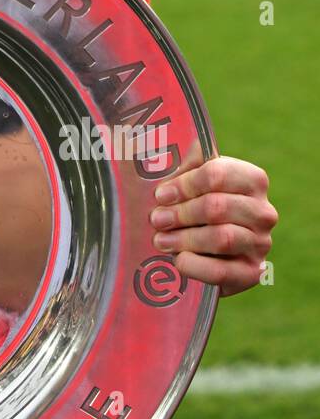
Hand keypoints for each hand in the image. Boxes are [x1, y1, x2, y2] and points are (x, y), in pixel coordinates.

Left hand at [149, 155, 277, 296]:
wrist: (212, 252)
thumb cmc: (197, 206)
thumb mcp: (193, 181)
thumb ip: (189, 163)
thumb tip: (175, 145)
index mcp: (252, 179)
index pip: (217, 174)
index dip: (185, 184)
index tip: (161, 194)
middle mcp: (263, 211)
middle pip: (218, 206)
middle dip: (181, 212)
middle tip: (156, 219)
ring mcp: (260, 243)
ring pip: (222, 238)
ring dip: (185, 238)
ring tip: (160, 240)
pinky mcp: (252, 273)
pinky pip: (221, 271)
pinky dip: (195, 265)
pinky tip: (178, 260)